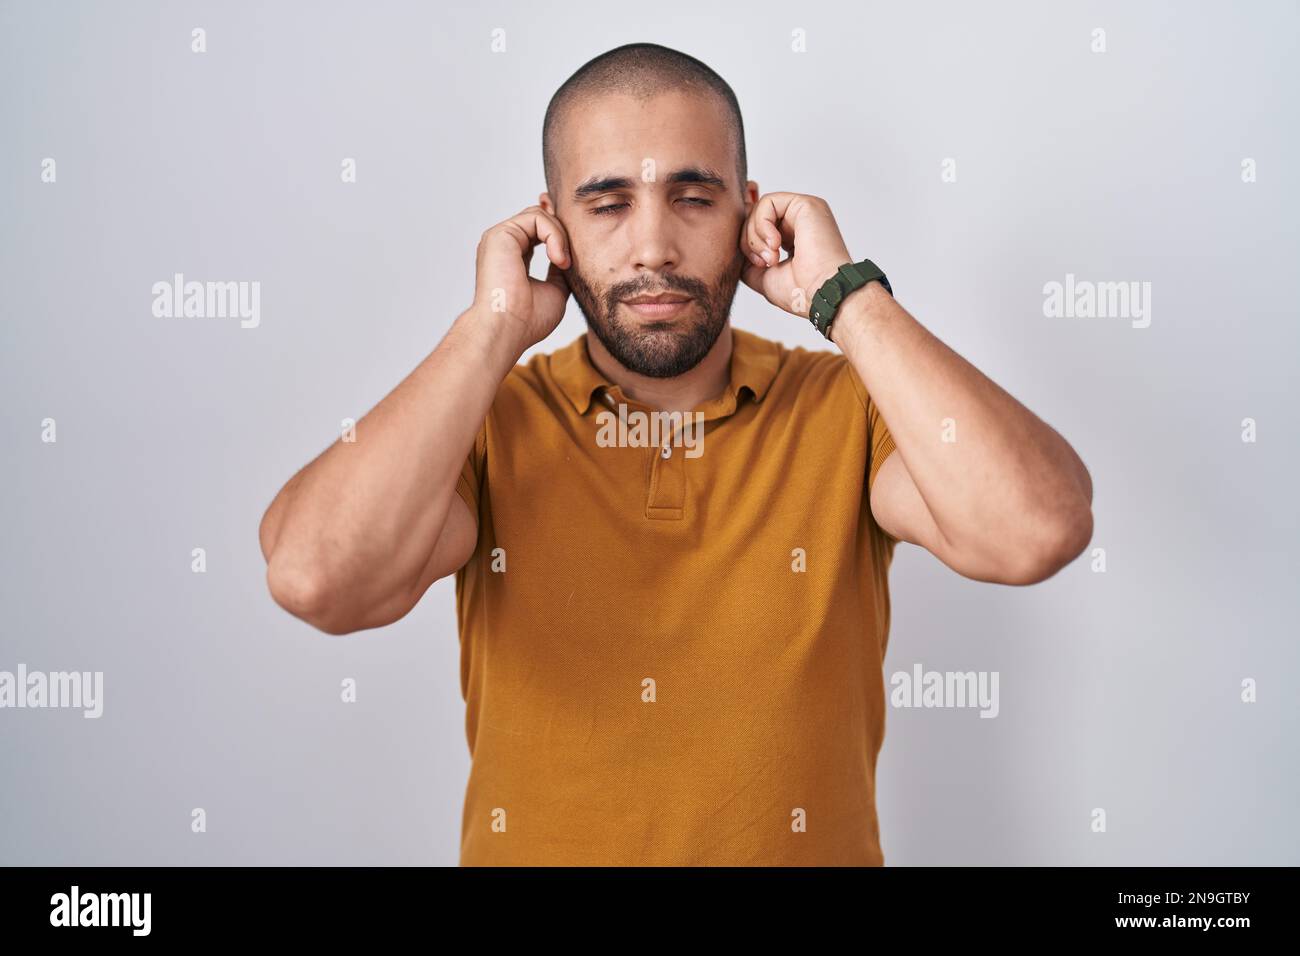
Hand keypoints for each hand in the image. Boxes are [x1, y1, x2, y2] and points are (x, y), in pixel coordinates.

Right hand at [471, 205, 571, 349]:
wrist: (508, 329)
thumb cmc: (527, 320)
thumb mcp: (554, 291)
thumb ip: (559, 271)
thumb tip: (567, 257)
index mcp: (513, 256)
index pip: (536, 230)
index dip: (557, 230)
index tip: (574, 245)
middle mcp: (504, 244)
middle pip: (539, 217)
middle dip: (562, 229)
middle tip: (570, 259)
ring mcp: (500, 238)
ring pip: (540, 215)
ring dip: (560, 236)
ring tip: (563, 263)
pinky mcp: (501, 234)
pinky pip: (537, 218)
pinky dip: (554, 235)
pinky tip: (558, 259)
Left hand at [738, 193, 852, 318]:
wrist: (822, 293)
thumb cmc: (799, 292)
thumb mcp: (761, 276)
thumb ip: (747, 256)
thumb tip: (734, 240)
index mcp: (793, 237)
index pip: (760, 225)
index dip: (747, 238)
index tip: (753, 262)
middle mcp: (800, 221)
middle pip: (756, 218)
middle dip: (750, 241)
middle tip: (764, 263)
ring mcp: (804, 211)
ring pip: (759, 209)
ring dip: (755, 236)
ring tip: (771, 258)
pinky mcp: (805, 204)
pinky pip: (768, 203)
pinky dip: (763, 224)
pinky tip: (775, 244)